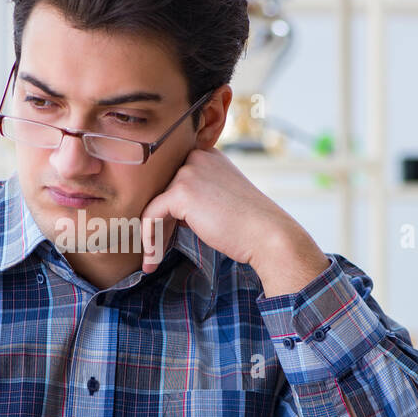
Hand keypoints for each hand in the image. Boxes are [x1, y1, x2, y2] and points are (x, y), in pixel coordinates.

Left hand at [139, 146, 308, 277]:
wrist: (268, 234)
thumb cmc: (247, 224)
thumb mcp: (220, 197)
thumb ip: (197, 195)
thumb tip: (163, 212)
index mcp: (207, 155)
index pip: (172, 178)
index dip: (165, 208)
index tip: (161, 233)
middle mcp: (197, 157)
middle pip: (161, 190)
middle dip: (156, 222)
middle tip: (153, 249)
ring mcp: (189, 172)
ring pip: (154, 204)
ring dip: (152, 234)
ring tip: (151, 261)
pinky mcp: (181, 191)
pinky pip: (151, 215)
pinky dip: (150, 238)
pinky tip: (152, 260)